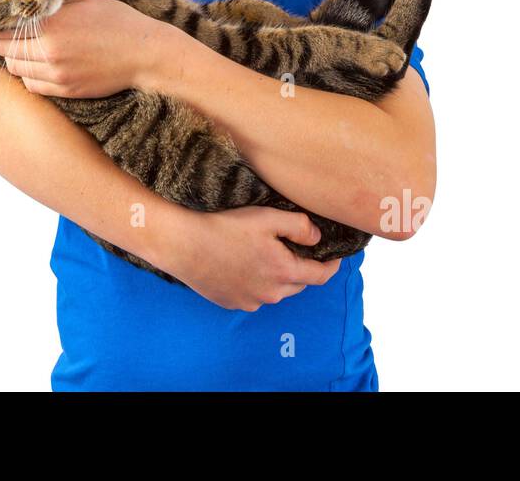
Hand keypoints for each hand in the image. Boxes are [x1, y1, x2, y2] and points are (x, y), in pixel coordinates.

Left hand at [0, 0, 167, 97]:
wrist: (144, 54)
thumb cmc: (118, 22)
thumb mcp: (85, 2)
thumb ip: (55, 4)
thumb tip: (32, 2)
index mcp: (54, 24)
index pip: (7, 27)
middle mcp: (50, 51)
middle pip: (6, 49)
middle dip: (1, 41)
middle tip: (2, 35)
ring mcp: (57, 74)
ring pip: (16, 69)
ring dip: (13, 59)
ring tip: (19, 50)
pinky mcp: (66, 90)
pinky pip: (32, 86)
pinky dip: (27, 76)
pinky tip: (34, 67)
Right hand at [160, 206, 343, 310]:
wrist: (183, 244)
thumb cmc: (225, 226)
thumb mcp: (267, 217)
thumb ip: (299, 227)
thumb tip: (318, 238)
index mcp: (283, 272)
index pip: (321, 275)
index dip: (332, 265)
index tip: (336, 256)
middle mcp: (270, 293)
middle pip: (298, 283)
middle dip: (302, 268)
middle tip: (294, 247)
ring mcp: (250, 302)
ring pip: (275, 290)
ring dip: (278, 276)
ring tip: (264, 253)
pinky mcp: (231, 303)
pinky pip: (254, 295)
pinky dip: (256, 282)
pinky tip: (242, 264)